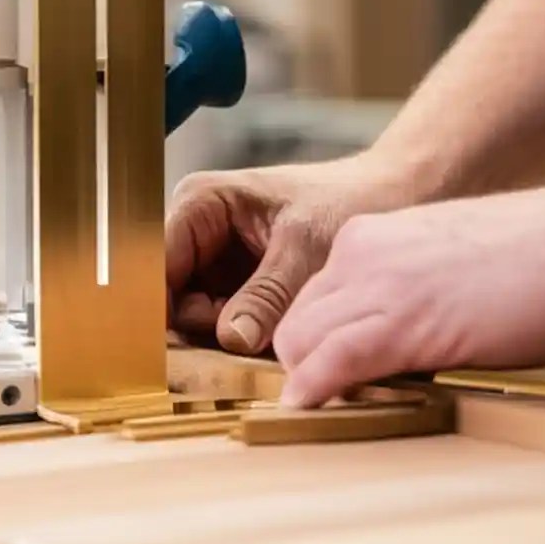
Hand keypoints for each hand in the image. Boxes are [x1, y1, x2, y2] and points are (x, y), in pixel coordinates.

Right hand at [166, 154, 421, 354]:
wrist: (389, 197)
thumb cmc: (349, 201)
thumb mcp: (308, 248)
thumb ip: (268, 294)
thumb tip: (231, 339)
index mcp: (199, 203)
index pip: (155, 265)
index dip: (160, 308)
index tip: (180, 346)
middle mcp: (194, 232)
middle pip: (169, 298)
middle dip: (205, 326)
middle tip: (253, 336)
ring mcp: (211, 263)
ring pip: (193, 319)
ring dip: (227, 337)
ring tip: (275, 328)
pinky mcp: (231, 289)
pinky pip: (220, 325)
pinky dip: (244, 338)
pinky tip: (275, 332)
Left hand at [274, 177, 544, 407]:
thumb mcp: (450, 255)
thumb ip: (411, 282)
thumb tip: (403, 323)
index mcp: (374, 236)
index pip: (313, 295)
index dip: (314, 336)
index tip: (322, 365)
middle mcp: (362, 254)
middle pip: (295, 319)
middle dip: (301, 361)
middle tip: (320, 395)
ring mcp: (378, 287)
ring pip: (300, 341)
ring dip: (304, 379)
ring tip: (317, 409)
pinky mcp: (405, 325)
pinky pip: (333, 362)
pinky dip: (313, 389)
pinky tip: (307, 408)